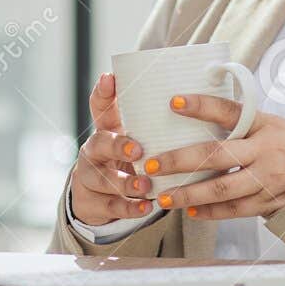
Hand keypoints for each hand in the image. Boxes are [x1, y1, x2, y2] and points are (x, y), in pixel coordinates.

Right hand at [68, 72, 158, 224]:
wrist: (102, 201)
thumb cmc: (130, 164)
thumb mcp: (138, 141)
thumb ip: (155, 126)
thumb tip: (195, 102)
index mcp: (107, 130)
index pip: (100, 106)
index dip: (103, 92)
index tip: (110, 78)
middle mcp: (94, 150)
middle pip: (99, 142)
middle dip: (118, 146)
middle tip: (137, 150)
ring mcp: (89, 176)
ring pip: (101, 177)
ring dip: (125, 182)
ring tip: (145, 186)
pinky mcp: (91, 201)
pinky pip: (109, 205)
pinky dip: (129, 208)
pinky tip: (146, 208)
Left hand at [141, 93, 284, 219]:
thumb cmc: (283, 139)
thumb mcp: (264, 120)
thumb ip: (234, 119)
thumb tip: (185, 109)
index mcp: (262, 125)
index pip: (229, 112)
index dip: (202, 106)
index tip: (174, 102)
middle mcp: (266, 152)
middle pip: (218, 156)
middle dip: (180, 161)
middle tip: (151, 165)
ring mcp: (269, 180)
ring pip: (224, 190)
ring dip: (190, 194)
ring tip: (165, 197)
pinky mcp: (271, 202)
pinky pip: (236, 211)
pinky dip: (211, 212)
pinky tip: (190, 210)